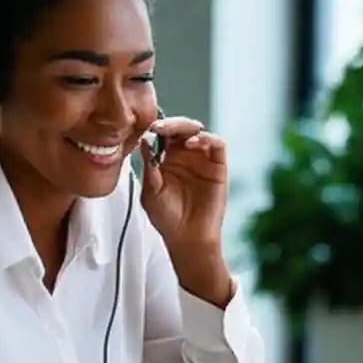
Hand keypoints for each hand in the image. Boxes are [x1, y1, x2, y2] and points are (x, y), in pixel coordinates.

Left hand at [139, 115, 234, 304]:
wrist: (186, 238)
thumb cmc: (167, 218)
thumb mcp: (151, 191)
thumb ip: (149, 166)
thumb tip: (144, 140)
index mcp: (165, 158)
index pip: (162, 135)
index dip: (155, 128)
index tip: (147, 129)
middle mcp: (184, 155)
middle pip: (179, 128)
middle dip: (170, 123)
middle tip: (160, 126)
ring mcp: (202, 159)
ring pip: (197, 131)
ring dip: (186, 127)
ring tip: (175, 133)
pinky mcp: (218, 166)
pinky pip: (216, 144)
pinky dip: (207, 139)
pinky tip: (193, 143)